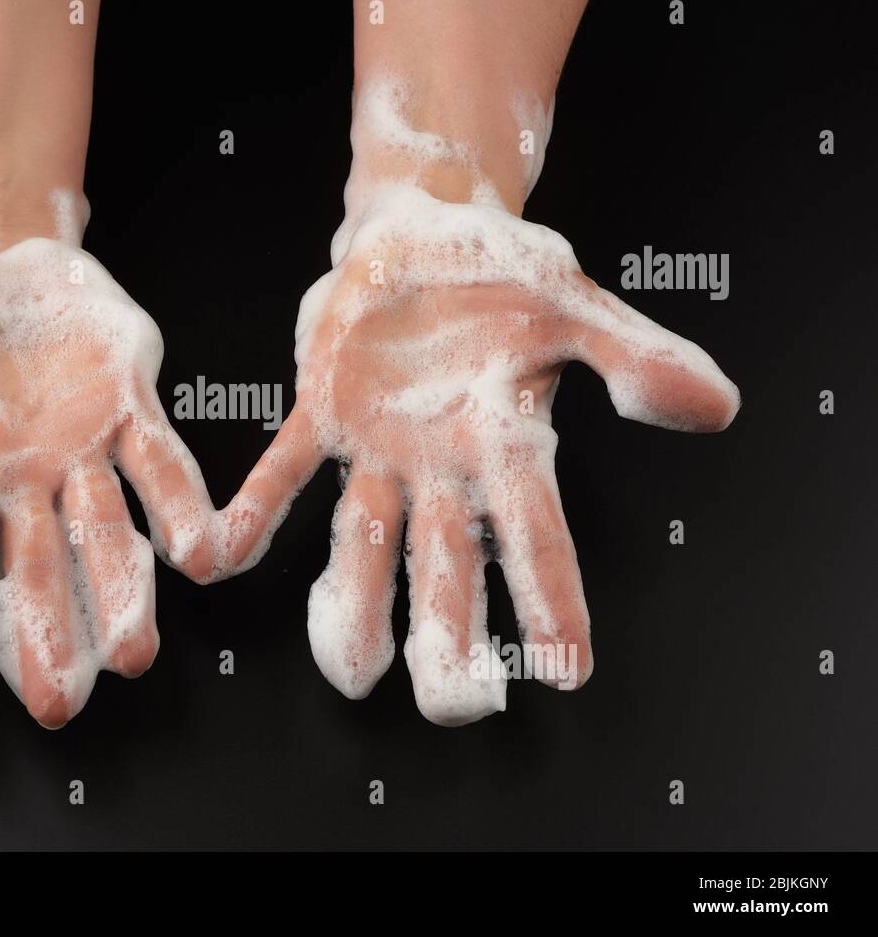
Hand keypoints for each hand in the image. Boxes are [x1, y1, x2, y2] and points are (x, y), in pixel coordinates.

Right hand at [0, 240, 215, 727]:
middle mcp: (19, 480)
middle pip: (31, 567)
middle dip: (43, 633)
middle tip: (55, 703)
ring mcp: (80, 450)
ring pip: (104, 532)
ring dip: (121, 592)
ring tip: (134, 653)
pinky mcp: (130, 408)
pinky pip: (161, 463)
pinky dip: (179, 504)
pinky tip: (201, 553)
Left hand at [220, 185, 738, 724]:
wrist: (422, 234)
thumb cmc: (503, 274)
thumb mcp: (575, 306)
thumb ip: (634, 357)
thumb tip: (717, 406)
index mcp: (508, 447)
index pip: (538, 535)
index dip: (552, 598)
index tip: (567, 667)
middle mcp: (441, 467)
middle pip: (448, 563)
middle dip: (450, 630)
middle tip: (452, 702)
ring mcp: (376, 448)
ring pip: (364, 537)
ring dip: (356, 598)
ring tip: (351, 667)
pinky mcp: (319, 415)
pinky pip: (283, 468)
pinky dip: (255, 510)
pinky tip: (219, 558)